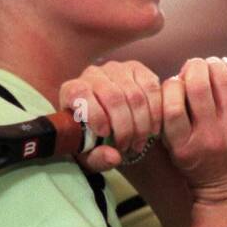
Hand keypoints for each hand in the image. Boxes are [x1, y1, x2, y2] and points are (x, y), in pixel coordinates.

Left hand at [59, 59, 161, 173]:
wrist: (108, 121)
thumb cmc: (93, 138)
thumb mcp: (89, 154)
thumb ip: (96, 158)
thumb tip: (114, 157)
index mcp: (72, 91)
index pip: (80, 93)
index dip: (93, 113)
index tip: (104, 134)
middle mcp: (93, 74)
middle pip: (112, 97)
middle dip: (124, 126)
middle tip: (127, 146)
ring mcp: (116, 69)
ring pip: (134, 94)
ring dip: (141, 123)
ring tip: (139, 143)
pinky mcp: (137, 68)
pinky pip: (151, 87)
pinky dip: (155, 112)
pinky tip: (152, 129)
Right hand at [161, 57, 226, 204]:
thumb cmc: (199, 169)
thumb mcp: (176, 152)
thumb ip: (170, 123)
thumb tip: (174, 80)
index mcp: (183, 146)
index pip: (171, 104)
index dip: (171, 85)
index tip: (174, 83)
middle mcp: (208, 138)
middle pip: (198, 86)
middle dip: (193, 67)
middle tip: (193, 65)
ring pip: (222, 81)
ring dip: (214, 65)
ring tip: (211, 64)